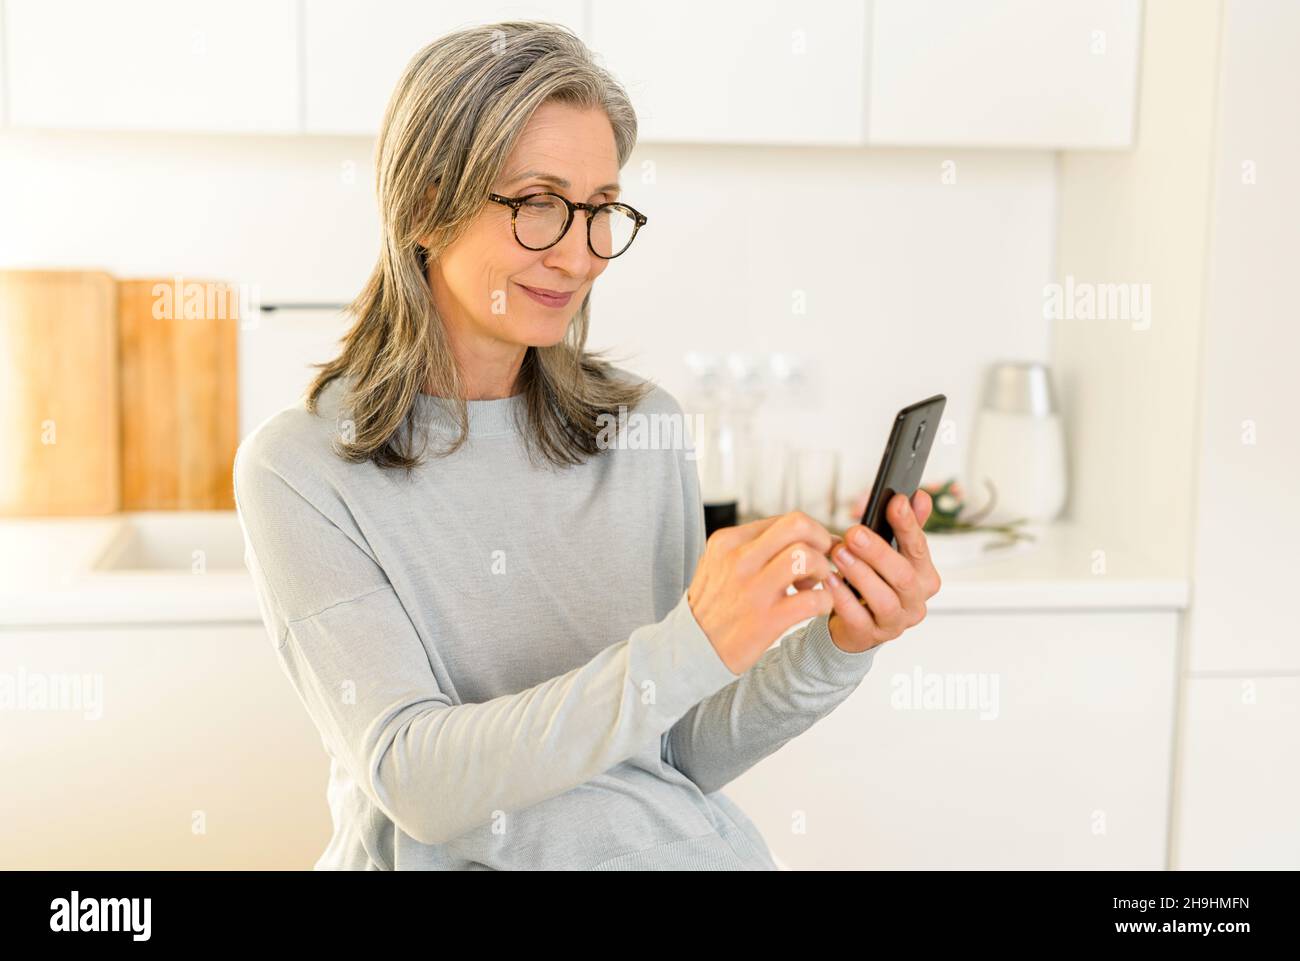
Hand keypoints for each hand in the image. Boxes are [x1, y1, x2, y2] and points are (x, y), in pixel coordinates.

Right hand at [688, 511, 836, 674]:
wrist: (691, 650)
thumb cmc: (711, 607)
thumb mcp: (717, 565)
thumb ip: (748, 547)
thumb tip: (792, 538)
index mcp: (727, 542)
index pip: (784, 520)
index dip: (808, 534)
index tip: (812, 551)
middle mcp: (739, 559)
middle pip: (798, 525)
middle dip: (821, 540)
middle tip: (821, 560)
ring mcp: (753, 589)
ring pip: (807, 557)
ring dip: (822, 571)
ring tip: (812, 586)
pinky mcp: (766, 619)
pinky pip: (813, 599)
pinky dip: (824, 602)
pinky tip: (815, 608)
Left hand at [823, 490, 940, 653]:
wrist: (856, 625)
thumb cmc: (875, 583)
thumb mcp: (892, 554)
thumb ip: (906, 527)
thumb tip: (919, 496)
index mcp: (925, 577)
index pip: (920, 548)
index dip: (908, 525)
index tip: (895, 502)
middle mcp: (915, 602)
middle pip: (903, 575)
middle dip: (878, 552)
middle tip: (854, 533)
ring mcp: (895, 622)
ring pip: (883, 599)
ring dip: (860, 574)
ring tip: (839, 554)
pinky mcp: (870, 636)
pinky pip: (857, 618)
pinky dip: (842, 598)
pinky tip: (828, 580)